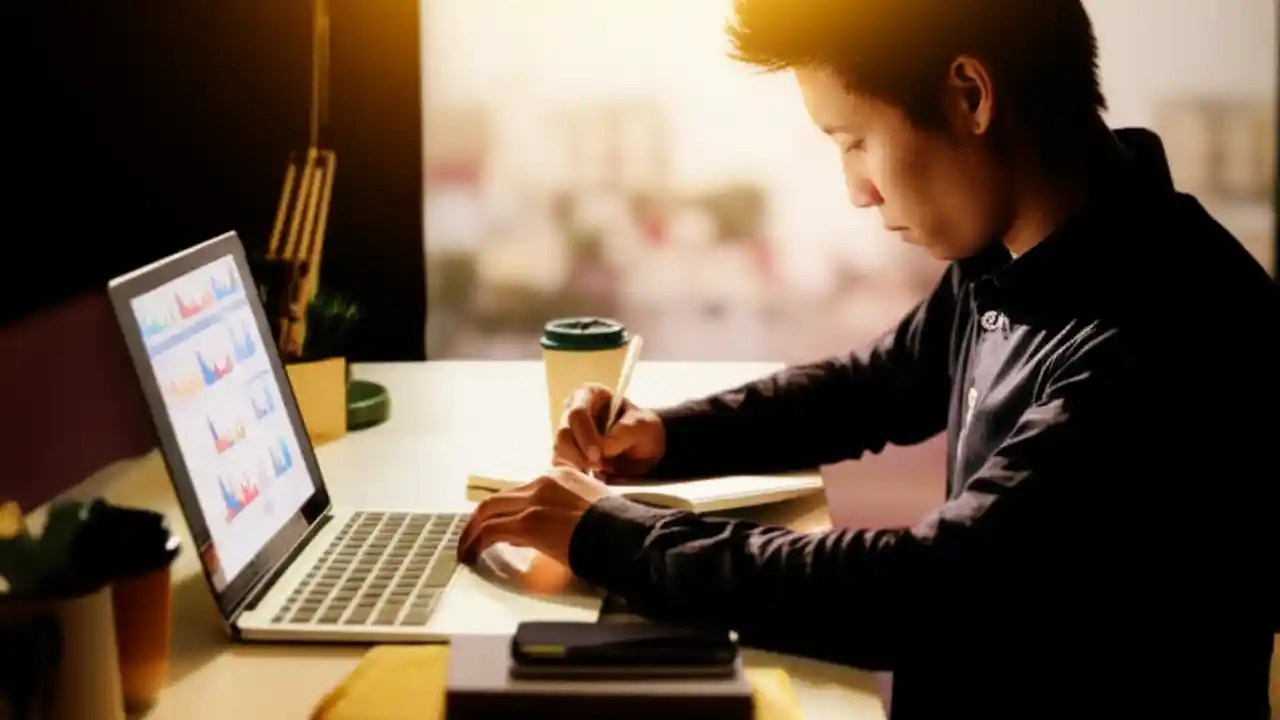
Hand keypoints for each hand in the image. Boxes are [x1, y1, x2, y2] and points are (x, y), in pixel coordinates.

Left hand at [458, 466, 612, 566]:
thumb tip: (554, 530)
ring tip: (466, 549)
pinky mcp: (529, 522)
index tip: (498, 524)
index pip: (522, 489)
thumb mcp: (593, 507)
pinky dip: (477, 543)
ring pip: (488, 511)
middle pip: (498, 497)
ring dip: (472, 532)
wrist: (623, 532)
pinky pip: (491, 531)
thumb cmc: (616, 527)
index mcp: (560, 475)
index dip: (505, 509)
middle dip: (479, 518)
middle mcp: (544, 482)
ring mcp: (535, 500)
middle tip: (471, 535)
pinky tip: (474, 555)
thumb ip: (571, 510)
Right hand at [554, 383, 665, 478]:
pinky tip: (589, 477)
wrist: (644, 447)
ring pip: (560, 451)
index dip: (584, 435)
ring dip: (577, 465)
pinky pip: (561, 465)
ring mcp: (567, 431)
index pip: (577, 413)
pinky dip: (574, 473)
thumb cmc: (642, 429)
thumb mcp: (641, 427)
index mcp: (590, 394)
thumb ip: (621, 436)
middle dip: (579, 454)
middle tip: (599, 467)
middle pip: (563, 434)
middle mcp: (572, 409)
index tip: (598, 455)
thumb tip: (599, 451)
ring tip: (598, 471)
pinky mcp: (565, 452)